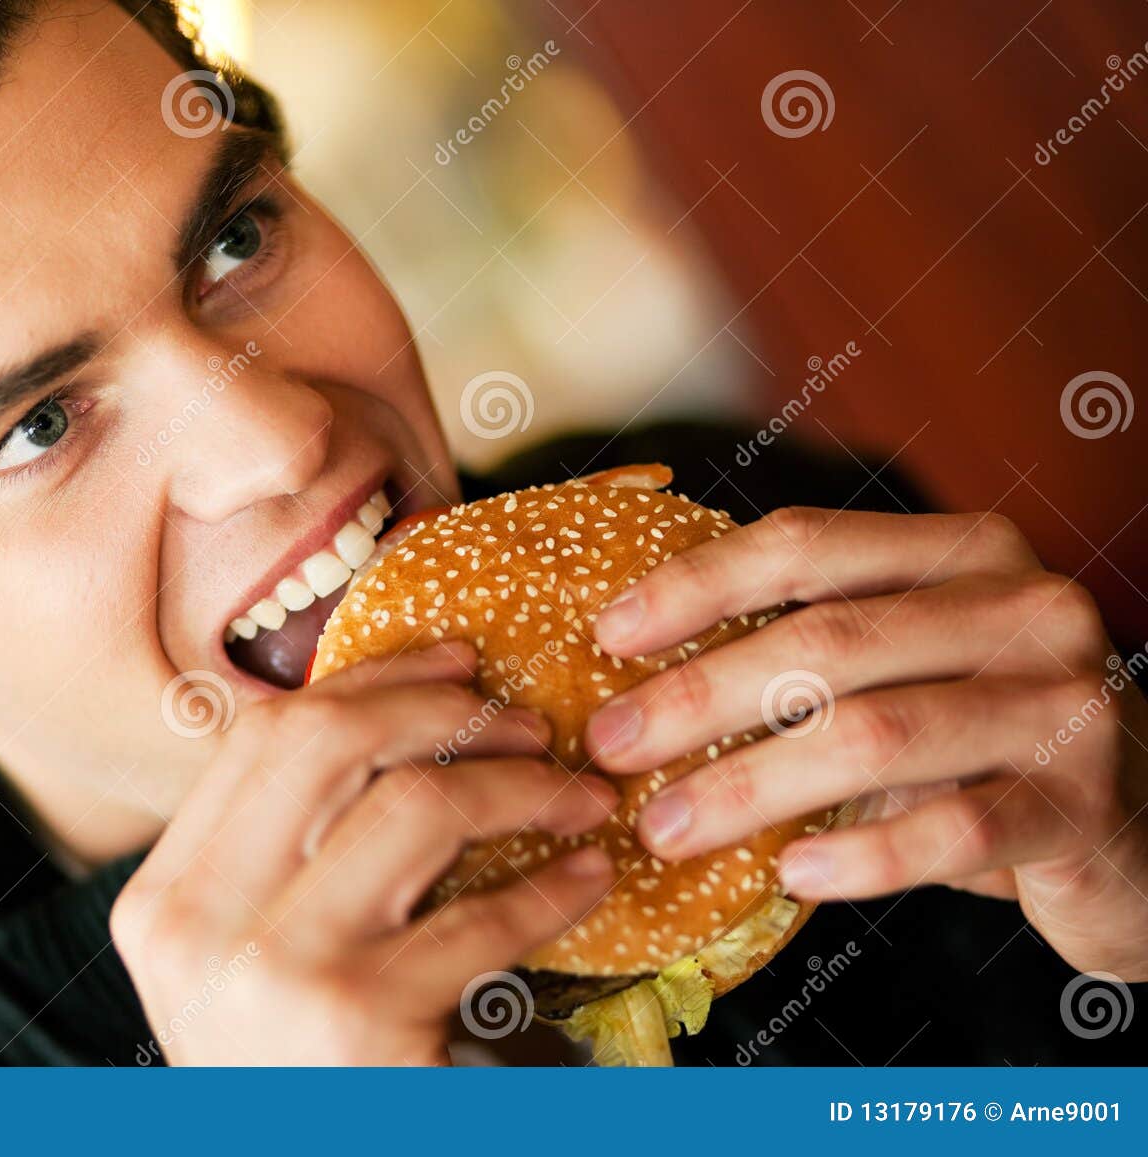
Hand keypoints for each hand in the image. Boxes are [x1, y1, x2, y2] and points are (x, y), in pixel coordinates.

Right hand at [112, 642, 617, 1064]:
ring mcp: (273, 970)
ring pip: (414, 806)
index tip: (453, 665)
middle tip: (527, 724)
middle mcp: (197, 925)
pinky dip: (554, 888)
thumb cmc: (293, 1077)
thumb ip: (279, 858)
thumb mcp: (245, 963)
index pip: (265, 736)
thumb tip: (392, 721)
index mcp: (163, 898)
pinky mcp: (357, 1021)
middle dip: (445, 712)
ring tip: (577, 796)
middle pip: (327, 743)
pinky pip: (482, 917)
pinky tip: (586, 879)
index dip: (371, 680)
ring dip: (520, 787)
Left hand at [583, 507, 1147, 979]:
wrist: (1137, 830)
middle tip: (610, 748)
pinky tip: (792, 875)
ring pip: (876, 735)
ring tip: (668, 828)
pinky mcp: (1082, 804)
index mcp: (964, 552)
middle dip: (698, 696)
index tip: (606, 634)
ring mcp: (1063, 704)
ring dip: (750, 785)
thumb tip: (636, 667)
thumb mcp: (905, 670)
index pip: (805, 546)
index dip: (696, 585)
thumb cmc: (983, 741)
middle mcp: (1023, 608)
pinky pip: (954, 829)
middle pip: (825, 641)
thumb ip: (811, 647)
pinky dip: (862, 854)